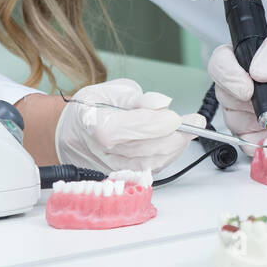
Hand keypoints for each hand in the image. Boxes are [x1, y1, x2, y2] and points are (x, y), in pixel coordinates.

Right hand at [55, 78, 204, 172]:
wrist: (70, 132)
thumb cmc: (90, 108)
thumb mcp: (111, 91)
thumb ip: (137, 98)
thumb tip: (161, 103)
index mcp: (99, 125)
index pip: (138, 127)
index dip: (162, 122)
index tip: (178, 115)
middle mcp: (106, 151)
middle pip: (150, 147)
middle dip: (178, 135)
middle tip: (196, 121)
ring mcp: (114, 167)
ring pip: (154, 161)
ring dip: (177, 146)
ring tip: (189, 129)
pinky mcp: (123, 176)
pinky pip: (152, 169)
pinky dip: (168, 156)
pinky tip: (176, 143)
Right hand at [207, 33, 266, 151]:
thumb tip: (255, 69)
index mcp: (250, 63)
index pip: (220, 64)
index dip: (227, 76)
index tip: (248, 87)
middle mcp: (245, 91)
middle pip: (227, 97)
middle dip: (262, 102)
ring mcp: (250, 119)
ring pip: (239, 124)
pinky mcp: (260, 144)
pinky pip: (252, 147)